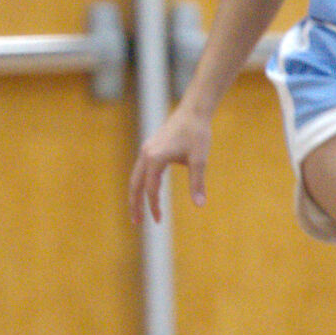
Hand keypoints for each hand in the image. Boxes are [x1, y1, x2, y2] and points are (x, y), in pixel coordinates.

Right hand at [128, 108, 212, 224]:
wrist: (193, 111)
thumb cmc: (197, 134)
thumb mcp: (199, 159)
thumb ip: (197, 183)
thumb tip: (200, 205)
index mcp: (155, 158)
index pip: (151, 189)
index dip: (154, 206)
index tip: (159, 221)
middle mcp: (146, 154)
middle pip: (135, 184)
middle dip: (135, 204)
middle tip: (136, 223)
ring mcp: (146, 150)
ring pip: (135, 177)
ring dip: (136, 194)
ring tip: (137, 211)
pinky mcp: (150, 148)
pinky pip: (140, 170)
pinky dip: (140, 184)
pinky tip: (148, 191)